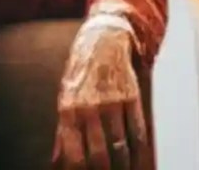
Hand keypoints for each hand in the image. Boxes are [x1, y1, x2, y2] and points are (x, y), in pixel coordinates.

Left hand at [53, 16, 146, 169]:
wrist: (103, 41)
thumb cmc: (81, 73)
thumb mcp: (64, 99)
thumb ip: (64, 131)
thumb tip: (59, 161)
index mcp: (68, 112)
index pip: (74, 156)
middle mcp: (90, 109)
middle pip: (99, 155)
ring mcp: (112, 104)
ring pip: (120, 147)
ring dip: (123, 167)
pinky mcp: (131, 98)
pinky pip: (137, 131)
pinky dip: (138, 151)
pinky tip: (138, 161)